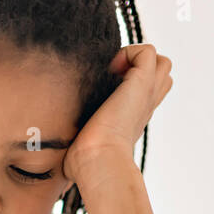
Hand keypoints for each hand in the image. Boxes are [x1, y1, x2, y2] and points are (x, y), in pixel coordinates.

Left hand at [62, 44, 172, 184]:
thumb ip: (75, 142)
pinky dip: (130, 51)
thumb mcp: (81, 148)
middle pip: (162, 75)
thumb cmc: (84, 163)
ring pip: (162, 62)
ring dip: (138, 58)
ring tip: (114, 71)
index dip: (131, 82)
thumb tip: (50, 161)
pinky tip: (111, 68)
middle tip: (113, 77)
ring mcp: (146, 93)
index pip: (147, 92)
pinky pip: (148, 51)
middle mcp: (144, 104)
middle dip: (140, 67)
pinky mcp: (142, 82)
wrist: (96, 159)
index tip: (106, 88)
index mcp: (133, 117)